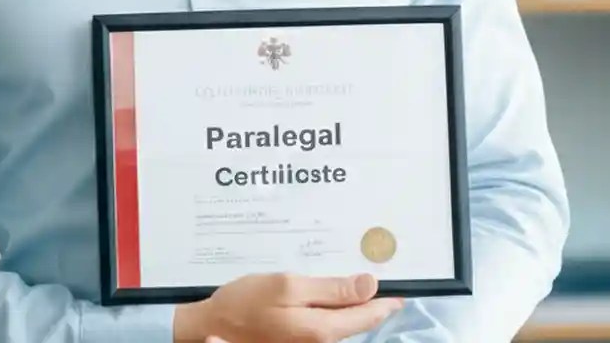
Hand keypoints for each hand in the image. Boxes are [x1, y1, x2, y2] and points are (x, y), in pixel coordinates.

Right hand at [174, 273, 402, 342]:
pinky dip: (330, 309)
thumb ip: (331, 289)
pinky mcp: (295, 342)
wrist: (207, 328)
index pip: (368, 315)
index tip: (402, 288)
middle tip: (377, 273)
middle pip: (355, 321)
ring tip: (352, 278)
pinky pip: (323, 326)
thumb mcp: (287, 286)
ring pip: (340, 323)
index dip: (386, 301)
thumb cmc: (244, 304)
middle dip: (368, 300)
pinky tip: (323, 293)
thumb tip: (369, 285)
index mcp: (322, 330)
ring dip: (348, 303)